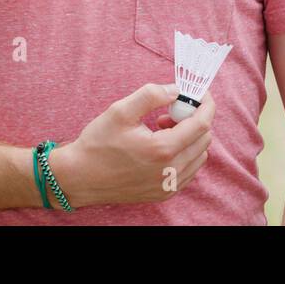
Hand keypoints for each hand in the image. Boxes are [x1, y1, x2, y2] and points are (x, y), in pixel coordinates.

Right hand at [48, 83, 214, 206]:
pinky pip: (189, 170)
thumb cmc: (97, 143)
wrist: (78, 177)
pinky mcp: (163, 194)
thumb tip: (176, 90)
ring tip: (160, 129)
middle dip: (192, 119)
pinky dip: (183, 154)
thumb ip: (152, 94)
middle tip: (169, 111)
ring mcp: (168, 186)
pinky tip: (159, 147)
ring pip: (199, 156)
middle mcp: (170, 172)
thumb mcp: (121, 110)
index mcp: (162, 150)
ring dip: (188, 138)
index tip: (199, 94)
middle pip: (204, 139)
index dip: (205, 104)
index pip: (202, 124)